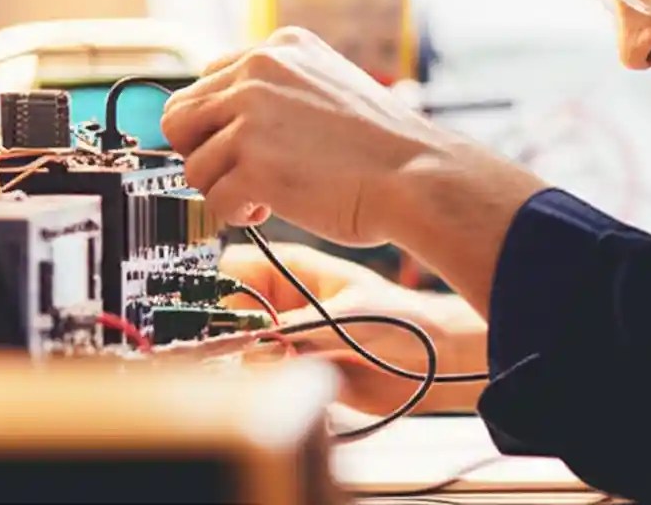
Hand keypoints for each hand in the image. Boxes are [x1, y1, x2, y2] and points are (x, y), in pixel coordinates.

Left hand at [160, 28, 446, 244]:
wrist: (418, 175)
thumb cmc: (386, 146)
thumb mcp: (330, 87)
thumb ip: (280, 92)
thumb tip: (231, 121)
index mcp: (280, 47)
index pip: (207, 80)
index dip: (217, 123)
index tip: (237, 146)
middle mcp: (259, 72)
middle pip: (179, 117)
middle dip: (203, 151)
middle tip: (238, 173)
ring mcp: (252, 116)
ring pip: (192, 162)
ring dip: (223, 186)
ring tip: (263, 195)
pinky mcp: (251, 162)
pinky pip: (212, 197)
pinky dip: (235, 212)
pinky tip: (270, 208)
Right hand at [219, 242, 488, 415]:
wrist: (431, 363)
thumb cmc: (403, 320)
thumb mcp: (350, 314)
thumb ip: (302, 325)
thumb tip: (259, 338)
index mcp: (293, 269)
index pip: (235, 266)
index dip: (220, 284)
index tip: (220, 309)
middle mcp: (283, 301)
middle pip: (228, 312)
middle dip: (233, 332)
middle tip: (258, 345)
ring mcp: (287, 335)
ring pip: (241, 348)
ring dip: (255, 361)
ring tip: (289, 363)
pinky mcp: (295, 368)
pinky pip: (262, 377)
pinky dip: (268, 383)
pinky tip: (294, 380)